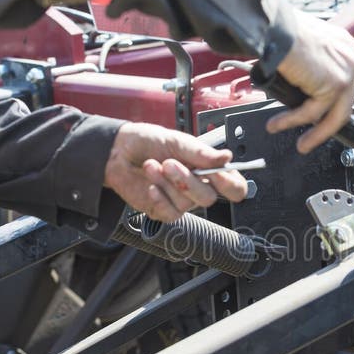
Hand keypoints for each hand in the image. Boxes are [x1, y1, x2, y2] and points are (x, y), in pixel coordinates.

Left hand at [104, 122, 247, 221]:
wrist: (118, 152)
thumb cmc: (149, 142)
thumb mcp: (176, 140)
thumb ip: (201, 152)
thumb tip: (226, 157)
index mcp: (208, 169)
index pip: (235, 187)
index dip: (230, 184)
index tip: (216, 173)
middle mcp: (198, 187)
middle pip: (210, 198)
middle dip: (187, 180)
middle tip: (169, 163)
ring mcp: (181, 201)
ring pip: (188, 203)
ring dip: (167, 182)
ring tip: (151, 165)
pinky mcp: (164, 210)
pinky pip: (171, 213)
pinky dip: (159, 197)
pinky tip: (151, 185)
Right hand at [265, 11, 353, 152]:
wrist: (272, 27)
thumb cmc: (280, 32)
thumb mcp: (309, 50)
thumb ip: (319, 69)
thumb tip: (311, 96)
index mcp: (349, 48)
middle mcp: (352, 58)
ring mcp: (346, 72)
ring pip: (338, 116)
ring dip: (318, 135)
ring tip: (303, 145)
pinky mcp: (333, 85)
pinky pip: (313, 114)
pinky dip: (293, 122)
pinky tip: (278, 125)